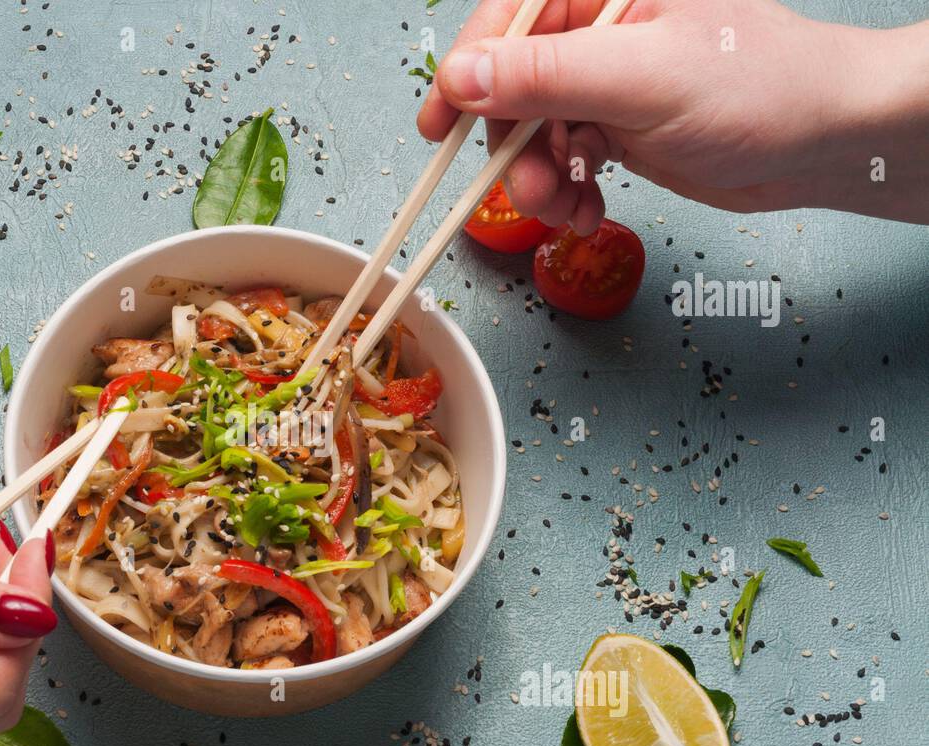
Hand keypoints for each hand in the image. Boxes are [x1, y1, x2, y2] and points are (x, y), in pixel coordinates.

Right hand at [418, 0, 928, 228]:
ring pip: (534, 129)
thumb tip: (461, 77)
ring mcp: (609, 76)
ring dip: (539, 179)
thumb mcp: (640, 78)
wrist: (825, 142)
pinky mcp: (618, 123)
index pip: (509, 19)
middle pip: (514, 83)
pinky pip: (563, 156)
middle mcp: (602, 24)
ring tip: (566, 209)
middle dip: (514, 146)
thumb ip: (544, 75)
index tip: (439, 126)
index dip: (467, 73)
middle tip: (527, 190)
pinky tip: (587, 209)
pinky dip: (565, 191)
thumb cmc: (761, 87)